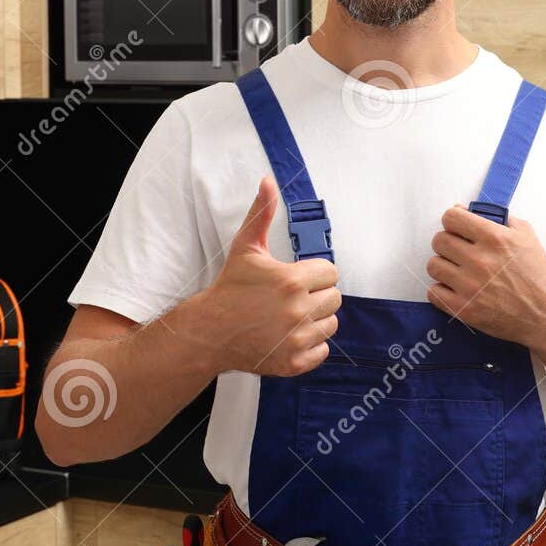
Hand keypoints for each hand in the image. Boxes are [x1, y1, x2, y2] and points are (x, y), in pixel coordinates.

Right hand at [188, 176, 340, 376]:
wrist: (210, 331)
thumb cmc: (230, 288)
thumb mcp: (245, 247)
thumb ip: (261, 213)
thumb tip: (268, 182)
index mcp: (291, 281)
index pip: (331, 273)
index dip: (314, 273)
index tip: (296, 278)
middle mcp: (297, 311)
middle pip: (335, 298)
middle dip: (317, 295)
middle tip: (292, 298)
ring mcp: (297, 340)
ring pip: (331, 324)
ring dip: (316, 320)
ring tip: (291, 316)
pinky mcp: (294, 362)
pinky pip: (323, 351)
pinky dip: (311, 345)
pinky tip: (290, 335)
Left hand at [426, 205, 545, 350]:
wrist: (545, 314)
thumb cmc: (537, 274)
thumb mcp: (526, 236)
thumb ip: (500, 219)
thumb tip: (469, 211)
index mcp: (494, 238)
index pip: (451, 217)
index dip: (452, 221)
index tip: (457, 228)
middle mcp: (479, 260)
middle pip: (439, 241)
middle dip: (447, 243)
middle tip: (458, 251)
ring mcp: (469, 285)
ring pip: (433, 265)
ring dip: (443, 267)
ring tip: (458, 271)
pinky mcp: (463, 309)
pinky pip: (433, 292)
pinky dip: (442, 291)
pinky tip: (455, 290)